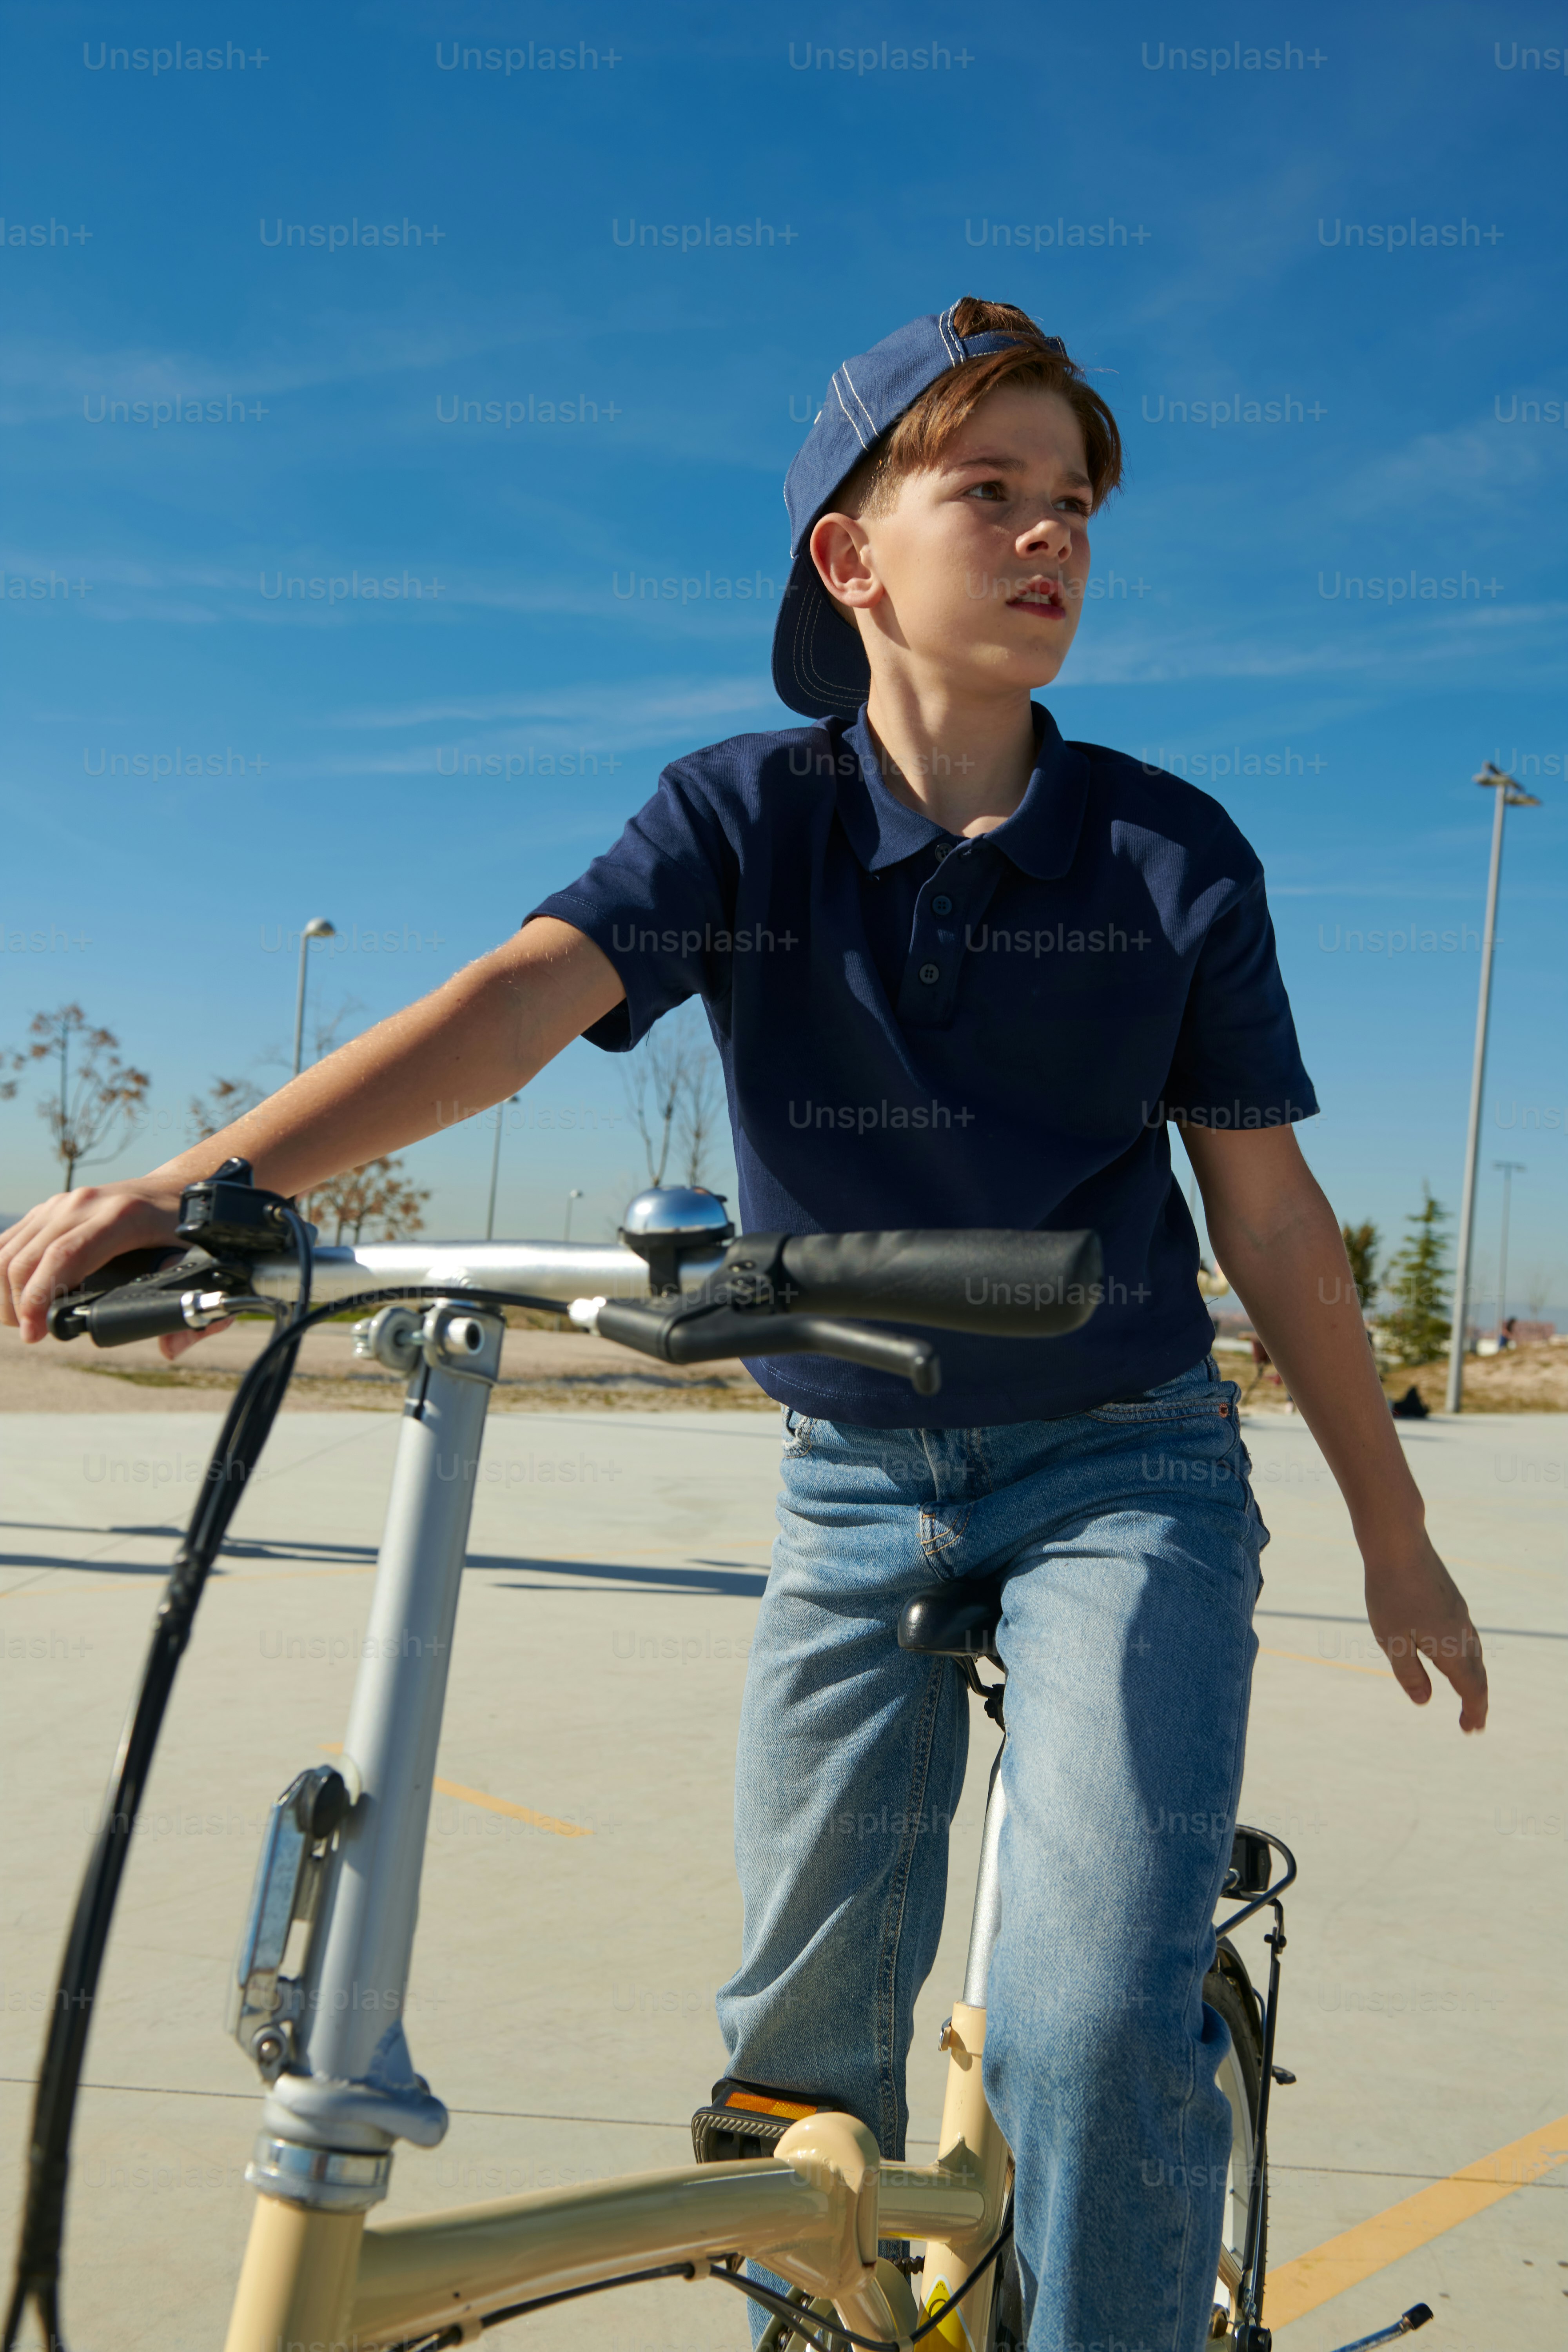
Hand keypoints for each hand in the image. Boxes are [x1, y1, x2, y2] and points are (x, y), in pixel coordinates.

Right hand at [0, 1178, 185, 1345]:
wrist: (175, 1190)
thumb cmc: (184, 1231)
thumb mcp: (199, 1267)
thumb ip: (191, 1311)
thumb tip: (168, 1347)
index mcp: (121, 1216)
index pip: (64, 1256)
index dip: (39, 1298)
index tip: (34, 1333)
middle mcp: (84, 1204)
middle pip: (27, 1257)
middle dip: (17, 1304)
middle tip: (30, 1335)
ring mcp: (61, 1203)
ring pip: (9, 1249)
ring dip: (4, 1291)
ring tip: (21, 1321)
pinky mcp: (49, 1208)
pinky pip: (10, 1240)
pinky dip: (3, 1271)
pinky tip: (13, 1297)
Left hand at [1364, 1529, 1487, 1731]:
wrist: (1399, 1544)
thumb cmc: (1390, 1593)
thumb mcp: (1392, 1640)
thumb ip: (1409, 1673)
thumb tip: (1424, 1701)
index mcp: (1451, 1646)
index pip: (1471, 1689)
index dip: (1473, 1711)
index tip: (1469, 1729)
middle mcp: (1462, 1630)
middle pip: (1477, 1674)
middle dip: (1476, 1700)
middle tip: (1472, 1723)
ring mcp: (1458, 1613)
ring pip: (1473, 1653)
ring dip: (1473, 1678)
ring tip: (1467, 1694)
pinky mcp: (1450, 1599)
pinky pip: (1466, 1636)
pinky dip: (1466, 1656)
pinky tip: (1455, 1653)